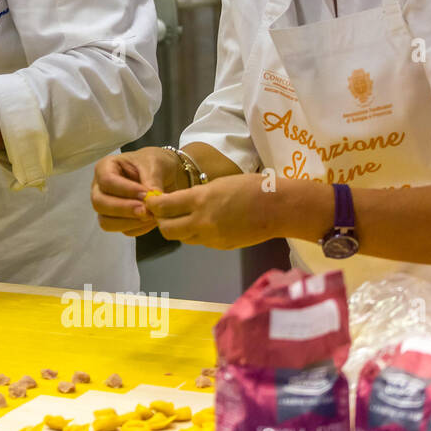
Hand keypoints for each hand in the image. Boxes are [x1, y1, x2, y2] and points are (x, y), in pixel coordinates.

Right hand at [91, 146, 186, 236]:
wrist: (166, 175)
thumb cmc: (155, 164)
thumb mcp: (156, 164)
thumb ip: (152, 180)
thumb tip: (152, 199)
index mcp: (105, 167)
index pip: (106, 180)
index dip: (125, 190)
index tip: (145, 194)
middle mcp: (100, 188)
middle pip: (99, 203)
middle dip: (123, 209)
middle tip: (146, 211)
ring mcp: (107, 206)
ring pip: (106, 221)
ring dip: (130, 222)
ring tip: (152, 216)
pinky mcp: (118, 220)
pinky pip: (124, 230)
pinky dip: (139, 228)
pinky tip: (153, 220)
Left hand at [143, 172, 277, 248]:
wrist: (279, 208)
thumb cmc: (251, 187)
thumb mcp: (218, 183)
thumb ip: (196, 195)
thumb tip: (178, 202)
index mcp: (200, 200)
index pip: (162, 207)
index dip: (152, 204)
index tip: (151, 200)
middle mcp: (201, 221)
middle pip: (166, 229)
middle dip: (161, 220)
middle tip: (164, 212)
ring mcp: (211, 237)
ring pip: (182, 237)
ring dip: (178, 228)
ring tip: (184, 217)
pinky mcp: (220, 246)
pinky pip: (199, 241)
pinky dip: (196, 234)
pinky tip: (205, 223)